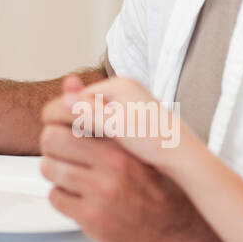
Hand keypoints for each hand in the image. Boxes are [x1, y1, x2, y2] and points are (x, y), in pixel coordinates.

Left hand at [37, 77, 226, 241]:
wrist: (176, 225)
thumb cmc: (154, 179)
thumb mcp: (132, 139)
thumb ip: (96, 110)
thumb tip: (69, 82)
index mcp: (122, 140)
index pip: (68, 112)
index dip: (54, 115)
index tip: (55, 122)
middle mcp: (112, 165)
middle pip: (51, 138)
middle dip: (51, 143)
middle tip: (60, 149)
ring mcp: (102, 192)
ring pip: (49, 168)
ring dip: (55, 169)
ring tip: (69, 171)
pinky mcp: (92, 218)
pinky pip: (55, 197)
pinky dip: (62, 195)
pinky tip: (78, 194)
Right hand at [41, 74, 187, 167]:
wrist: (185, 157)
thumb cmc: (156, 140)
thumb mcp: (116, 125)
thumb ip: (88, 112)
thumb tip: (63, 98)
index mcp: (119, 84)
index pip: (77, 96)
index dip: (65, 117)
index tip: (58, 139)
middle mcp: (124, 89)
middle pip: (84, 105)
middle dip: (76, 123)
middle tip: (71, 146)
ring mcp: (129, 103)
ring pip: (94, 116)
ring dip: (88, 131)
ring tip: (85, 151)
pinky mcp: (133, 117)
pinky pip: (106, 124)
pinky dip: (100, 135)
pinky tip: (101, 152)